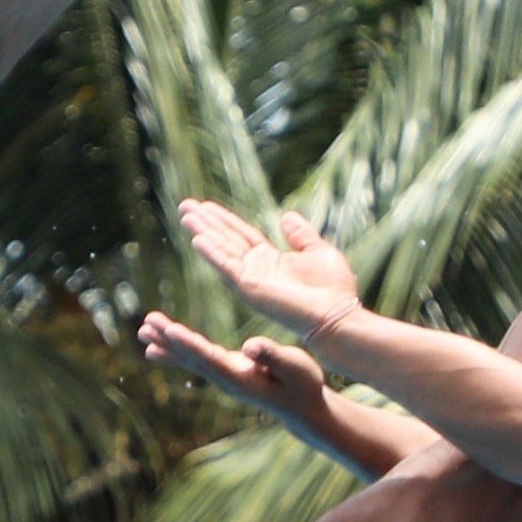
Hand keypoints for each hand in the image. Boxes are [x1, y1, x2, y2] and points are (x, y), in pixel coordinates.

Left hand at [135, 309, 341, 432]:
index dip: (189, 345)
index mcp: (241, 378)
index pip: (210, 359)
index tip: (169, 330)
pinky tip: (160, 343)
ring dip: (167, 344)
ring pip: (190, 358)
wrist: (302, 408)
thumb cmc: (303, 385)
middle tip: (145, 326)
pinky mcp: (225, 370)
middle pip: (192, 358)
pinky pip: (196, 358)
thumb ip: (272, 356)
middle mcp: (226, 379)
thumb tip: (250, 345)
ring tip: (143, 331)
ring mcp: (223, 376)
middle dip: (169, 341)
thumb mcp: (295, 368)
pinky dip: (178, 348)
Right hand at [181, 199, 365, 342]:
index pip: (241, 234)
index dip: (223, 220)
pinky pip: (228, 267)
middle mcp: (257, 269)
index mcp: (271, 260)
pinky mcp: (251, 289)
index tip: (205, 205)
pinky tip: (198, 240)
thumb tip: (286, 215)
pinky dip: (213, 254)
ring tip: (186, 215)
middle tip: (185, 205)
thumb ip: (300, 234)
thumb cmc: (333, 290)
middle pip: (226, 240)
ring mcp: (252, 280)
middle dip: (206, 222)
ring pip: (222, 251)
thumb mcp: (318, 251)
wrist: (336, 316)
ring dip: (204, 233)